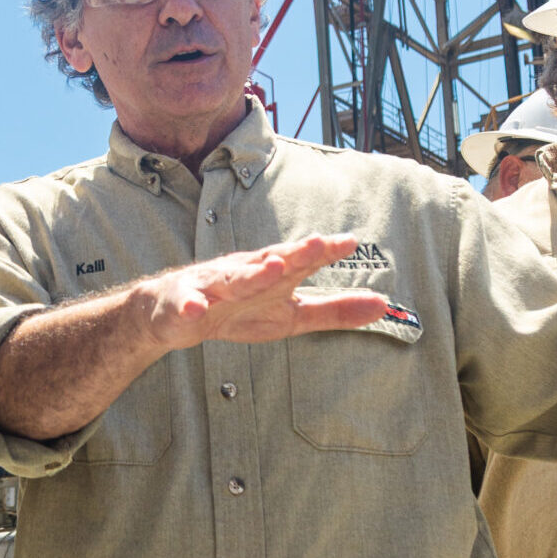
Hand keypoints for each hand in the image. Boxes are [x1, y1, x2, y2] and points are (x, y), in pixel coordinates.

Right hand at [134, 234, 388, 350]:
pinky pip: (187, 305)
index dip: (323, 251)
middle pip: (271, 261)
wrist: (173, 314)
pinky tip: (198, 309)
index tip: (349, 242)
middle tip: (317, 244)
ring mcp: (213, 286)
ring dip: (251, 274)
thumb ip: (334, 311)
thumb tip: (383, 305)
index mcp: (271, 274)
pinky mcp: (183, 304)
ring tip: (272, 268)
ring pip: (233, 279)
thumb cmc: (238, 309)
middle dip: (293, 253)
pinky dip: (192, 305)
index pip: (301, 260)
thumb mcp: (290, 316)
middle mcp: (244, 272)